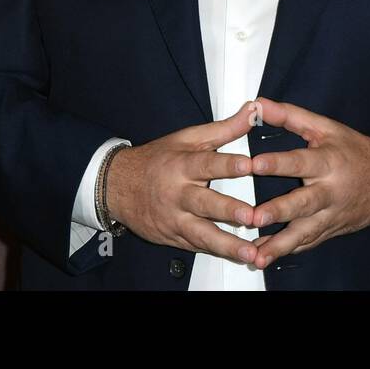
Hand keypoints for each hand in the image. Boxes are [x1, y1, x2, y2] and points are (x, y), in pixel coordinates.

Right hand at [104, 101, 261, 264]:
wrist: (116, 186)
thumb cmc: (156, 160)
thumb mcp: (187, 138)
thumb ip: (224, 128)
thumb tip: (253, 110)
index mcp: (182, 165)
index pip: (207, 163)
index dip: (227, 164)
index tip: (248, 164)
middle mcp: (178, 194)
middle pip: (204, 203)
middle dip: (228, 211)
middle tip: (250, 216)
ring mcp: (175, 220)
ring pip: (202, 234)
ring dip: (227, 245)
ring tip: (249, 251)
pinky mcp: (174, 238)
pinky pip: (198, 247)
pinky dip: (218, 253)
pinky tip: (238, 258)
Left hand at [246, 97, 369, 269]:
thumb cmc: (353, 150)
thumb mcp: (325, 127)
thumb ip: (289, 116)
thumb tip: (258, 104)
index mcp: (327, 162)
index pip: (300, 162)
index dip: (278, 163)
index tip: (255, 164)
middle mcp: (329, 191)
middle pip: (303, 203)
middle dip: (279, 211)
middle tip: (255, 217)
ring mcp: (330, 215)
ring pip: (305, 232)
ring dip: (280, 244)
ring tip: (257, 254)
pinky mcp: (329, 230)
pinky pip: (307, 243)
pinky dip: (288, 251)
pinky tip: (265, 256)